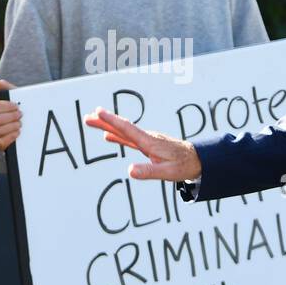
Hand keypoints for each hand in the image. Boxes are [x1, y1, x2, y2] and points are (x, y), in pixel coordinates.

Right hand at [0, 79, 21, 151]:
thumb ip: (5, 88)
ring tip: (20, 124)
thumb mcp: (14, 97)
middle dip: (10, 117)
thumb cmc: (18, 110)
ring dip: (11, 127)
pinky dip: (9, 138)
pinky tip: (17, 133)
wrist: (27, 125)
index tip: (17, 106)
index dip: (6, 106)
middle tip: (20, 115)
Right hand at [83, 108, 201, 181]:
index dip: (112, 121)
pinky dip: (117, 135)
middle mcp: (147, 137)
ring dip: (107, 126)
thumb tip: (129, 171)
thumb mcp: (167, 172)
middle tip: (86, 117)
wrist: (199, 159)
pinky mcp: (149, 144)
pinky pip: (129, 138)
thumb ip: (149, 171)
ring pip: (123, 131)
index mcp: (149, 142)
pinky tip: (109, 136)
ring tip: (91, 122)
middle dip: (104, 121)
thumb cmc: (184, 166)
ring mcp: (147, 140)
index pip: (127, 129)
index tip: (98, 112)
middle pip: (122, 127)